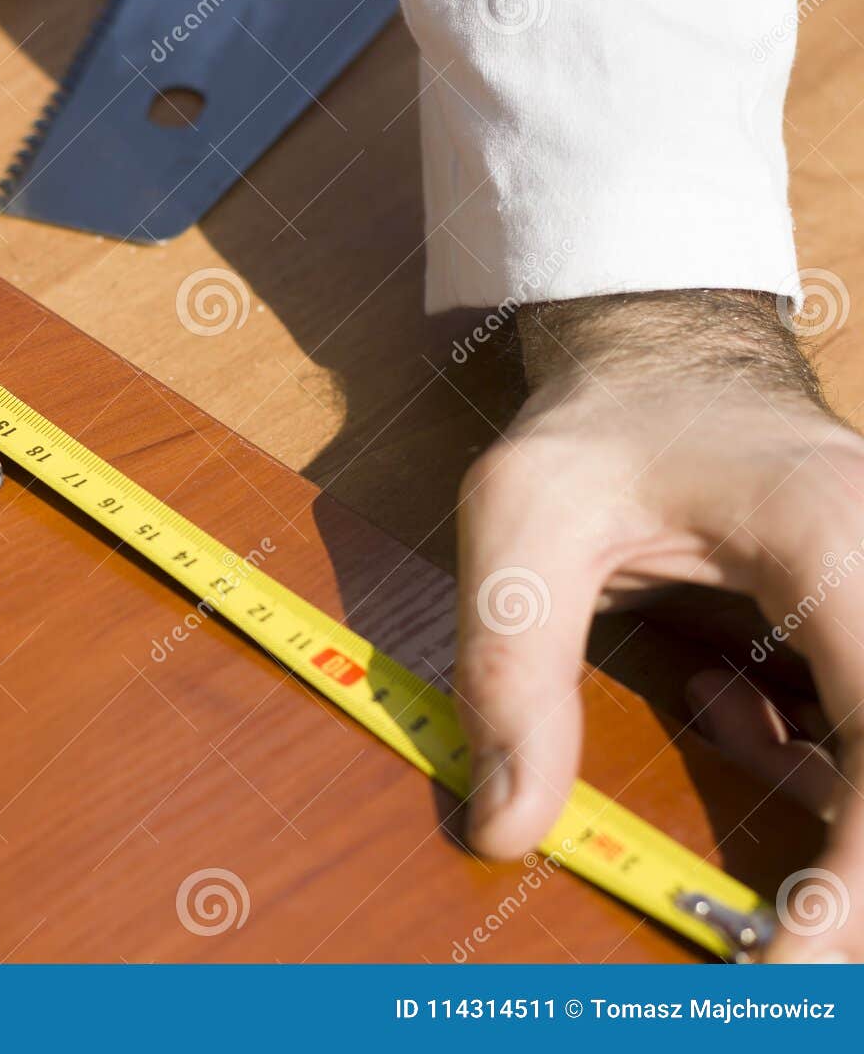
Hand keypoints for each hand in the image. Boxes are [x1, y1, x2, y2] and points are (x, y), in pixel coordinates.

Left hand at [454, 290, 862, 960]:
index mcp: (840, 545)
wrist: (663, 359)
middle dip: (844, 878)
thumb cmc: (599, 426)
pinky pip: (858, 743)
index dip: (857, 879)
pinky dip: (787, 753)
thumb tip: (504, 829)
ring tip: (699, 677)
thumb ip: (512, 673)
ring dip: (805, 798)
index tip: (789, 972)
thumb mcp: (518, 524)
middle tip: (754, 944)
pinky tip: (711, 673)